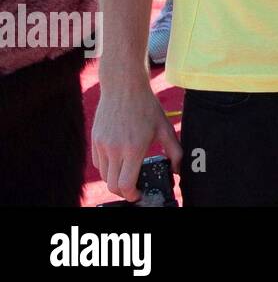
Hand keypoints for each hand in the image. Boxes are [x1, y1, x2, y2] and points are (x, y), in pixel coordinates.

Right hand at [91, 77, 182, 201]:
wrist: (124, 87)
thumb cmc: (146, 107)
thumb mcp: (165, 128)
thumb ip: (174, 151)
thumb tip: (179, 170)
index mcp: (133, 148)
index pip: (125, 184)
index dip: (132, 195)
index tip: (139, 194)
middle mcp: (114, 149)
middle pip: (112, 185)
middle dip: (124, 191)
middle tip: (134, 188)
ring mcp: (102, 145)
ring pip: (104, 175)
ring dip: (115, 180)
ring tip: (127, 175)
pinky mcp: (95, 140)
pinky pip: (98, 163)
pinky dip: (107, 168)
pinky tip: (118, 162)